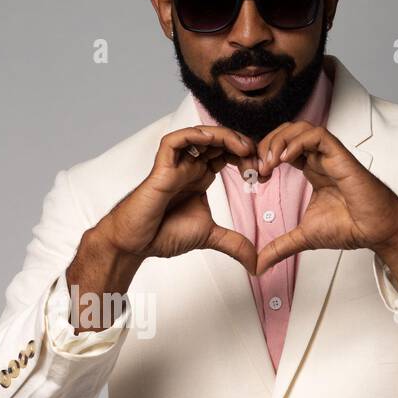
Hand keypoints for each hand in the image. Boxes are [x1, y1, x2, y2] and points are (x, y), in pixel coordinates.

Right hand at [97, 124, 260, 272]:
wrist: (135, 244)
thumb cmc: (162, 234)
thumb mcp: (210, 237)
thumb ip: (234, 244)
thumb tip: (256, 263)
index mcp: (200, 178)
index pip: (228, 155)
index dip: (247, 158)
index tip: (262, 174)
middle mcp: (189, 167)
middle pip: (218, 141)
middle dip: (241, 145)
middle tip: (258, 159)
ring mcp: (175, 165)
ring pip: (200, 135)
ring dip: (224, 136)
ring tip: (243, 147)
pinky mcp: (161, 168)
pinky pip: (174, 140)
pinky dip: (194, 135)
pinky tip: (212, 141)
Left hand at [251, 120, 397, 297]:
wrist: (376, 231)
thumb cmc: (351, 227)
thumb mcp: (303, 238)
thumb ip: (279, 247)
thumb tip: (259, 265)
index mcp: (313, 171)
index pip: (283, 148)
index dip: (265, 155)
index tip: (256, 176)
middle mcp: (320, 160)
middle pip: (288, 132)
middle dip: (267, 143)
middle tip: (259, 166)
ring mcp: (331, 156)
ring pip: (301, 128)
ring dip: (279, 140)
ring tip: (270, 162)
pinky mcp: (341, 157)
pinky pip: (318, 135)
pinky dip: (298, 142)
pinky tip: (286, 159)